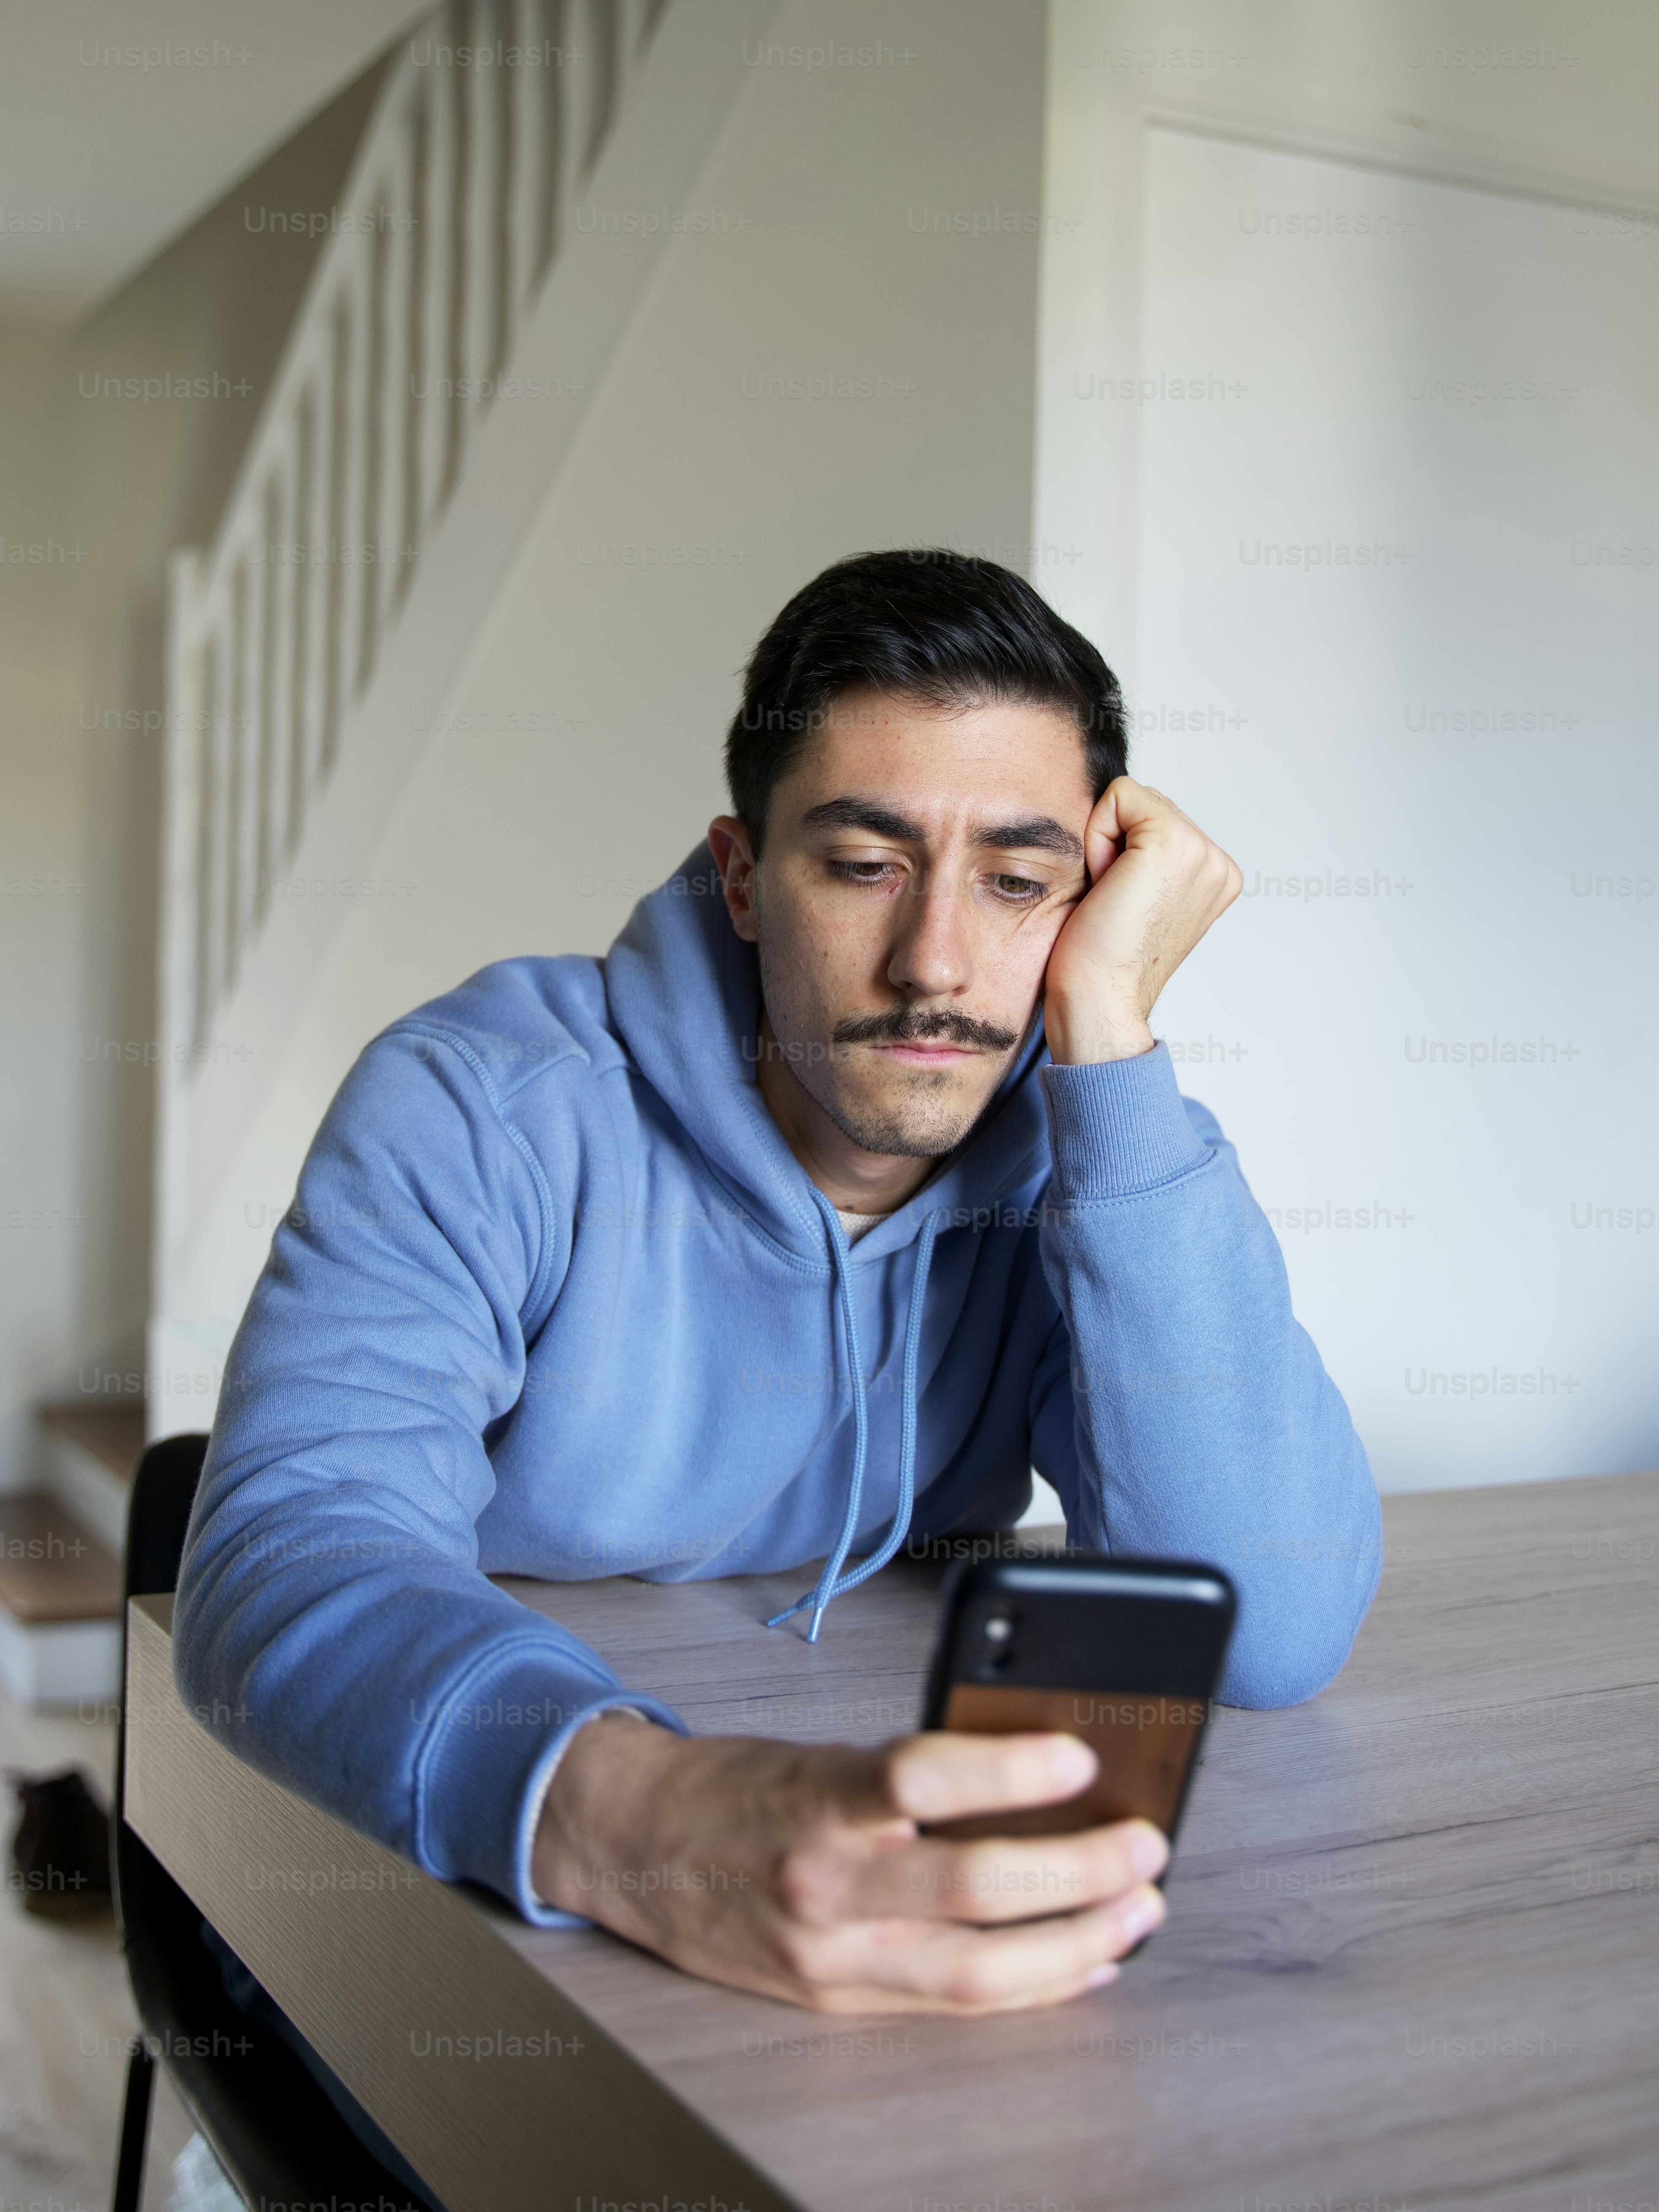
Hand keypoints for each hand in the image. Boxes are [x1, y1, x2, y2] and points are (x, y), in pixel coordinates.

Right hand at [533, 1717, 1168, 2014]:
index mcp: (818, 1801)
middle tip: (1147, 1845)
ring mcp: (833, 1956)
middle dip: (1080, 1873)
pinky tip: (1088, 1964)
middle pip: (975, 1889)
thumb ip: (909, 1772)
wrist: (634, 1847)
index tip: (1081, 1752)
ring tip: (1139, 1912)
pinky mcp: (837, 1998)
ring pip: (980, 1968)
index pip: (924, 1778)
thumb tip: (1031, 1774)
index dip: (1009, 1769)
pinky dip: (1034, 1986)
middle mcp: (826, 1886)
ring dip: (1079, 1943)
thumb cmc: (738, 1787)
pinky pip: (954, 2002)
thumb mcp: (819, 1755)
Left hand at [1043, 777, 1241, 1064]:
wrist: (1098, 998)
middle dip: (1117, 844)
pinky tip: (1106, 884)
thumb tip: (1129, 822)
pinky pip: (1120, 796)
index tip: (1122, 902)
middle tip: (1114, 901)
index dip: (1123, 852)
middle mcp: (1218, 863)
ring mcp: (1203, 852)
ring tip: (1113, 896)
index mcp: (1215, 877)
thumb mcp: (1141, 897)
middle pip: (1146, 805)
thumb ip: (1150, 858)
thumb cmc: (1102, 960)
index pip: (1157, 819)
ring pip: (1134, 800)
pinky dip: (1098, 834)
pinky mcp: (1173, 842)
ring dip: (1107, 843)